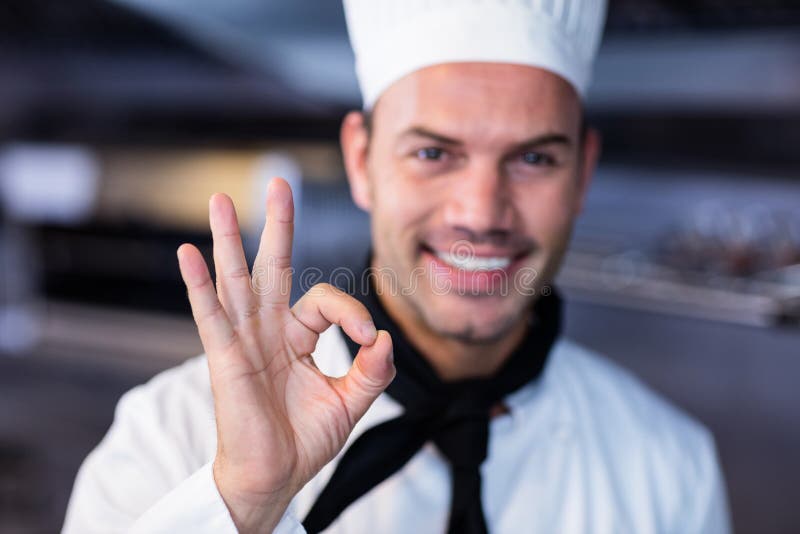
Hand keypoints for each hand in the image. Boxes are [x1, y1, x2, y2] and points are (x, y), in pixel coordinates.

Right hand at [177, 178, 394, 532]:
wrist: (275, 477)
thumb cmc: (304, 440)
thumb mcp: (350, 402)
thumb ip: (372, 371)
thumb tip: (384, 337)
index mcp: (297, 336)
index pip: (326, 301)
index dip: (353, 314)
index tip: (370, 343)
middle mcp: (268, 330)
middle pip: (271, 267)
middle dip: (277, 226)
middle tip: (280, 184)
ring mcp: (244, 341)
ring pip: (236, 280)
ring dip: (227, 239)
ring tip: (219, 199)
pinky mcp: (225, 359)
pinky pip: (210, 316)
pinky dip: (199, 285)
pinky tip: (188, 253)